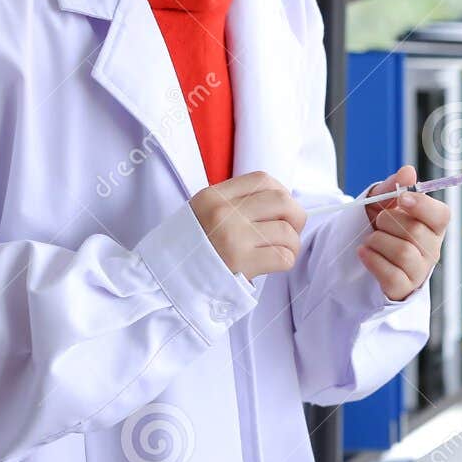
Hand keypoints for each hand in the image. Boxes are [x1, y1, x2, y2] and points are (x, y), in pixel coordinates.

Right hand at [189, 171, 305, 279]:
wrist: (166, 281)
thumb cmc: (191, 248)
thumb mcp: (203, 213)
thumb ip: (235, 202)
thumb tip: (281, 200)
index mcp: (213, 196)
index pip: (262, 179)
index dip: (281, 192)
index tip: (279, 210)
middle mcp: (223, 212)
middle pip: (282, 201)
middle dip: (295, 217)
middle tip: (290, 231)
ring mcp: (233, 237)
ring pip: (287, 231)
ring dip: (292, 244)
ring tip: (281, 250)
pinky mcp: (241, 263)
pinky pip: (283, 256)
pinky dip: (287, 260)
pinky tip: (276, 263)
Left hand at [359, 165, 449, 300]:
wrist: (362, 250)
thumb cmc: (379, 224)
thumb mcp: (381, 201)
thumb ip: (393, 186)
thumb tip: (408, 171)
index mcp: (432, 225)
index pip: (441, 215)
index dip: (422, 206)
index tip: (401, 198)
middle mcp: (431, 248)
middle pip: (415, 232)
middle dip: (388, 222)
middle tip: (379, 222)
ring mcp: (419, 270)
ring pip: (403, 253)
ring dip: (378, 241)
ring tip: (370, 239)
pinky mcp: (403, 288)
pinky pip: (392, 276)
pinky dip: (373, 261)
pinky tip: (364, 252)